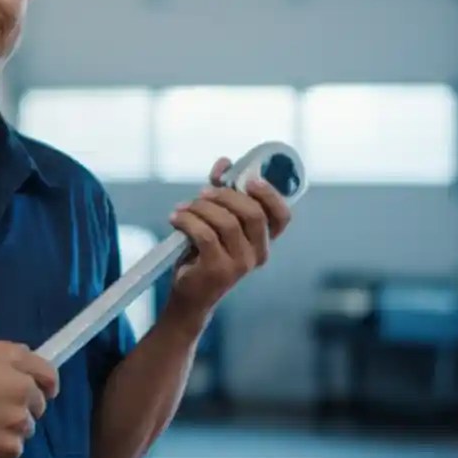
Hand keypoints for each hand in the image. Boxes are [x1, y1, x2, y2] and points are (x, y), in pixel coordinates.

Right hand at [0, 341, 58, 457]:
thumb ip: (9, 355)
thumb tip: (28, 361)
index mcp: (16, 366)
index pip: (49, 375)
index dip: (47, 383)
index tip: (44, 390)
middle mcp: (23, 393)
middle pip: (39, 404)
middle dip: (25, 406)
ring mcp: (18, 423)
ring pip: (26, 428)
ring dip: (13, 427)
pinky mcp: (9, 449)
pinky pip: (15, 448)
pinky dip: (3, 446)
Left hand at [167, 156, 292, 318]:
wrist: (190, 295)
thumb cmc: (204, 253)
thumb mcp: (215, 220)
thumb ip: (222, 192)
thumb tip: (224, 163)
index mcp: (263, 241)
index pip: (281, 216)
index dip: (270, 194)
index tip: (250, 179)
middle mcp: (257, 254)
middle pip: (252, 213)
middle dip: (226, 196)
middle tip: (203, 193)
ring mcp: (240, 265)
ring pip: (226, 222)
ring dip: (201, 208)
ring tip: (183, 208)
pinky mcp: (218, 271)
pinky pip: (206, 235)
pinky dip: (188, 221)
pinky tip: (176, 219)